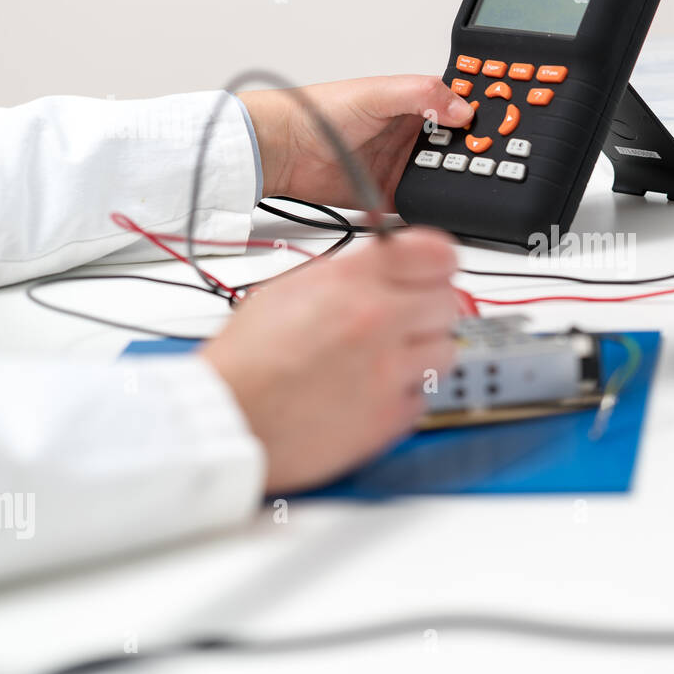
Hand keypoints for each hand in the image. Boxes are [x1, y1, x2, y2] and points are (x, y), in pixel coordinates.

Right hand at [200, 228, 459, 493]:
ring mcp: (388, 373)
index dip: (438, 261)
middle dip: (428, 308)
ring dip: (422, 352)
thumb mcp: (289, 288)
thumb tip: (385, 265)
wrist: (226, 419)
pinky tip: (374, 390)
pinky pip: (424, 396)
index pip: (436, 254)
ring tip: (386, 358)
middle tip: (404, 318)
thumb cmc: (246, 361)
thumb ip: (349, 274)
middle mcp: (377, 324)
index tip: (435, 268)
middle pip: (448, 303)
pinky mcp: (390, 418)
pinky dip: (406, 393)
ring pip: (445, 351)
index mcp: (351, 285)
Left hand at [239, 75, 473, 210]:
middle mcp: (413, 134)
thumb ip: (422, 95)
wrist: (286, 150)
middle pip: (459, 145)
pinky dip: (435, 204)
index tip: (501, 125)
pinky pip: (424, 202)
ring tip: (471, 178)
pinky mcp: (394, 194)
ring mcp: (404, 165)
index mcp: (415, 104)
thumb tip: (463, 108)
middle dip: (475, 152)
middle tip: (490, 158)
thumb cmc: (322, 111)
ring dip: (458, 178)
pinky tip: (446, 202)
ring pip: (445, 174)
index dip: (481, 115)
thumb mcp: (378, 92)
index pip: (460, 108)